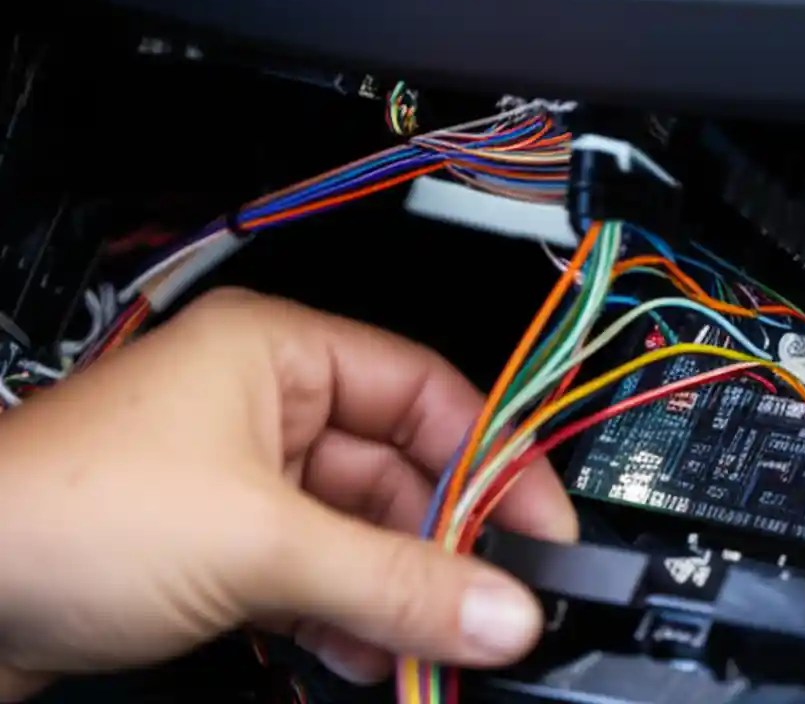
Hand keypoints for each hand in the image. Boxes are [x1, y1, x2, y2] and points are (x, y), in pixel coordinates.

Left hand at [0, 289, 576, 699]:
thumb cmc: (58, 514)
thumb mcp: (261, 544)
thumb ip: (394, 582)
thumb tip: (500, 608)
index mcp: (280, 356)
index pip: (427, 392)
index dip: (493, 458)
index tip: (539, 526)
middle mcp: (265, 409)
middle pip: (399, 473)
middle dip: (443, 548)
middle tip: (491, 606)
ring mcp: (244, 484)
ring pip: (361, 536)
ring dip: (397, 596)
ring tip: (432, 646)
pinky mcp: (221, 550)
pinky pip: (318, 579)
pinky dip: (348, 618)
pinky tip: (365, 655)